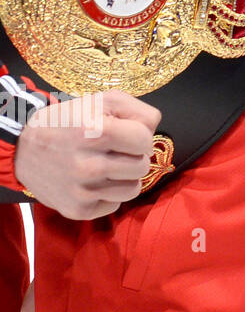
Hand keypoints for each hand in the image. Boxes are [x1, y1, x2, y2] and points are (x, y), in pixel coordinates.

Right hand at [14, 90, 159, 219]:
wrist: (24, 150)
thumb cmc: (71, 122)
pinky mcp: (77, 210)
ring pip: (133, 189)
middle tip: (114, 151)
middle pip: (142, 167)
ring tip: (106, 166)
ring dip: (125, 177)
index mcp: (95, 133)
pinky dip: (109, 194)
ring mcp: (81, 191)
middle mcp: (87, 165)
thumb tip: (153, 134)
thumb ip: (139, 111)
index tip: (126, 135)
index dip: (140, 136)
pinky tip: (93, 181)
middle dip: (134, 157)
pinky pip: (115, 205)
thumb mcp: (104, 101)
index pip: (144, 141)